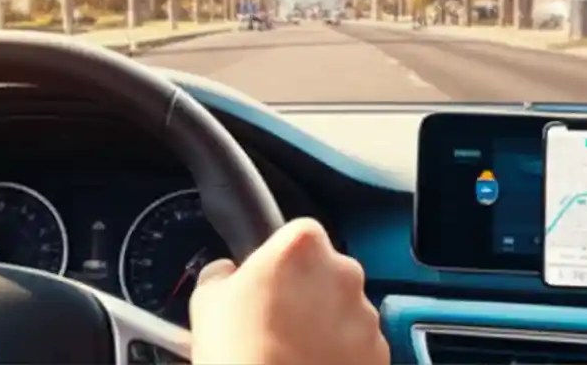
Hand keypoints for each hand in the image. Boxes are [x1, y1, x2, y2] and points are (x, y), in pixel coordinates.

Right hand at [189, 218, 387, 364]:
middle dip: (309, 291)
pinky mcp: (379, 352)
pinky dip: (342, 355)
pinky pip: (359, 346)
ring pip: (345, 310)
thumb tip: (228, 272)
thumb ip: (223, 273)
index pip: (301, 234)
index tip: (272, 281)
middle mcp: (344, 271)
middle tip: (280, 321)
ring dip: (327, 325)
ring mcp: (366, 314)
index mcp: (302, 245)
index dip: (285, 258)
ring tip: (294, 352)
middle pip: (329, 271)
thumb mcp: (208, 300)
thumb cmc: (237, 351)